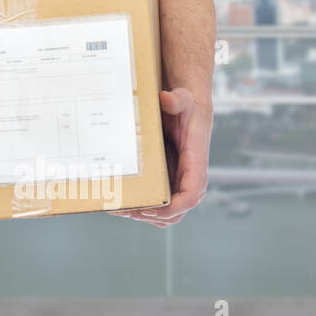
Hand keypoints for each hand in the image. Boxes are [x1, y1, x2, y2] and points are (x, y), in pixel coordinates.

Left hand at [111, 87, 210, 226]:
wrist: (187, 112)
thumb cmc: (186, 109)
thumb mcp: (183, 100)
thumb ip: (177, 99)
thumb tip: (165, 98)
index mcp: (196, 165)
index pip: (189, 196)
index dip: (170, 207)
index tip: (147, 208)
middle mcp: (193, 180)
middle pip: (175, 212)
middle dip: (149, 215)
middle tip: (122, 209)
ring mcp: (182, 186)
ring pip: (167, 216)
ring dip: (144, 216)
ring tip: (118, 209)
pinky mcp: (172, 186)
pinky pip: (162, 209)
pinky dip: (145, 212)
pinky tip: (124, 206)